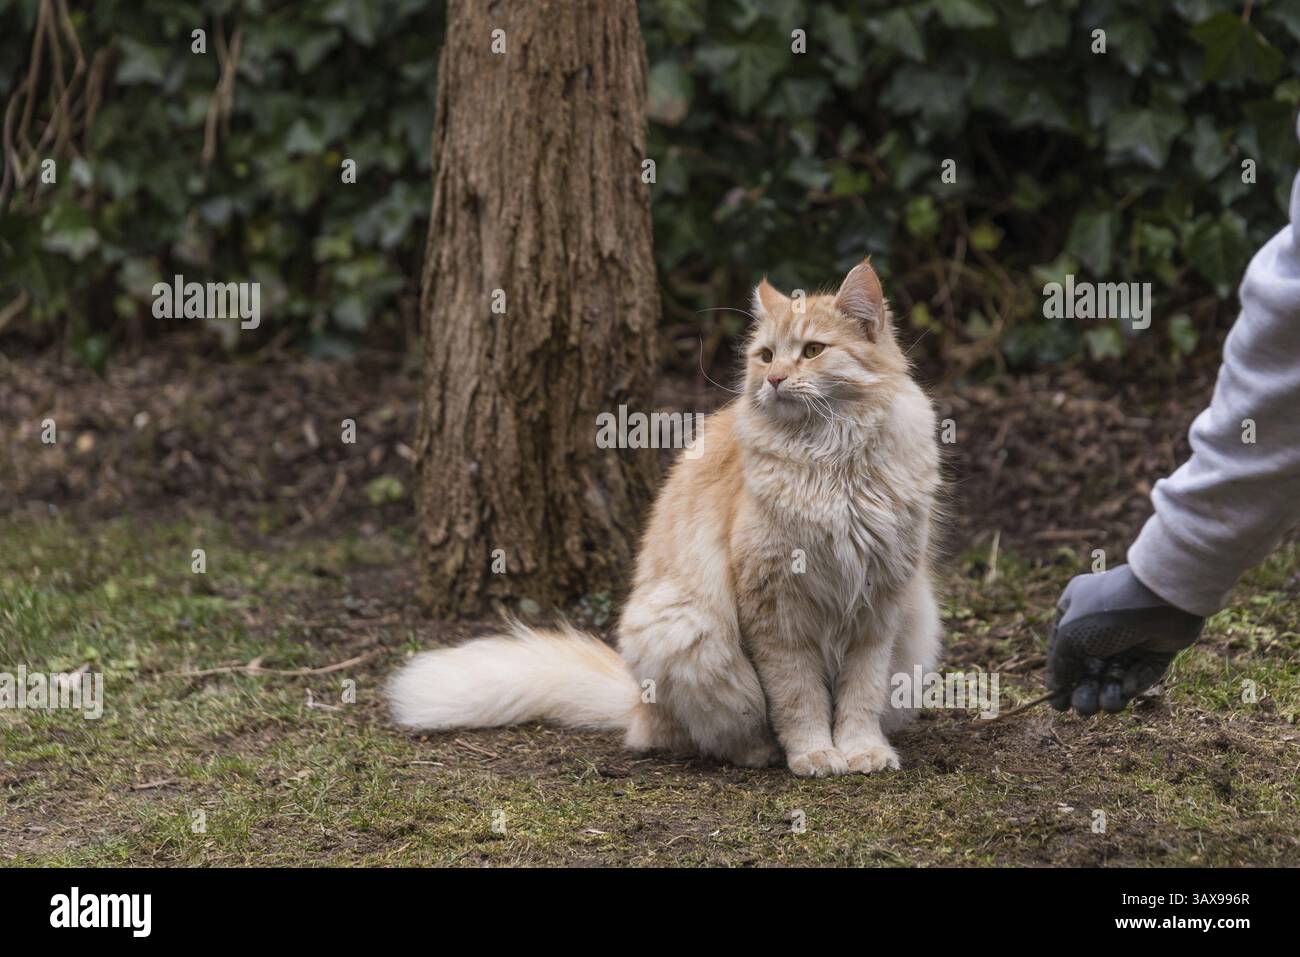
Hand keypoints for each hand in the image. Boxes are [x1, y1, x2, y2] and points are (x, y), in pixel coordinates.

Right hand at [1046, 565, 1203, 714]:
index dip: (1059, 677)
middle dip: (1086, 691)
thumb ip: (1060, 663)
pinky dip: (1134, 685)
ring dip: (1109, 693)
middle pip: (1088, 667)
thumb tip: (1054, 687)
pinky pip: (1141, 674)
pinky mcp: (1156, 650)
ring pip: (1114, 674)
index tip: (1058, 704)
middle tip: (1084, 709)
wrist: (1161, 600)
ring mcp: (1130, 637)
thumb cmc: (1107, 611)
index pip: (1062, 649)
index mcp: (1076, 610)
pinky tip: (1128, 688)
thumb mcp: (1071, 635)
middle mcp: (1101, 624)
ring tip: (1109, 705)